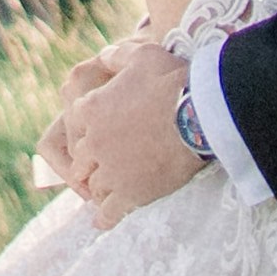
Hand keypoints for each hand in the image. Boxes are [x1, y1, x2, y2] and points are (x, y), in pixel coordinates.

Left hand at [43, 35, 210, 222]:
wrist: (201, 114)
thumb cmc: (174, 80)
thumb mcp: (142, 54)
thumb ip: (117, 56)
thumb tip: (103, 56)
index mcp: (89, 109)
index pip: (74, 126)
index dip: (87, 133)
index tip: (97, 140)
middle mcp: (92, 142)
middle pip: (80, 159)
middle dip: (90, 163)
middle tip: (102, 168)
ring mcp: (109, 170)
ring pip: (93, 186)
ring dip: (99, 188)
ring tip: (106, 193)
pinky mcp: (130, 193)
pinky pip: (109, 212)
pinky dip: (104, 217)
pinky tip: (102, 221)